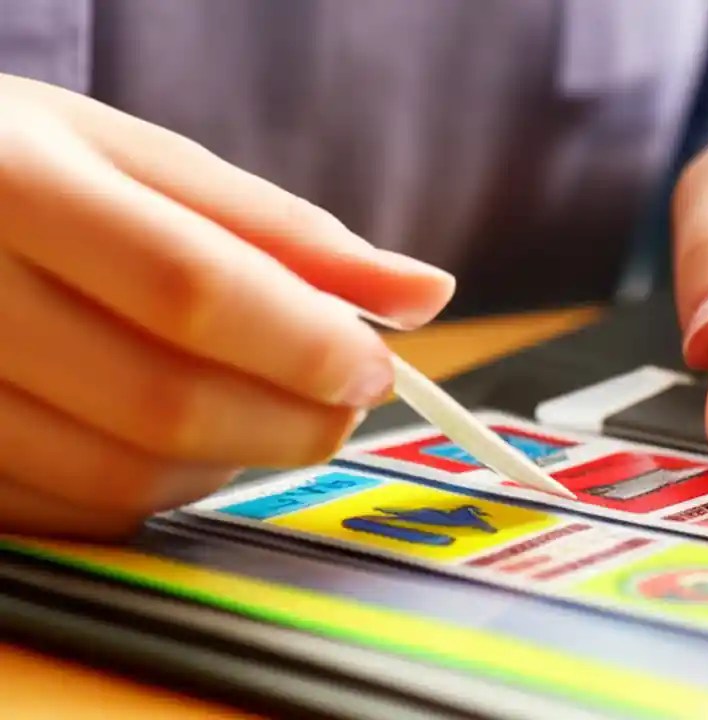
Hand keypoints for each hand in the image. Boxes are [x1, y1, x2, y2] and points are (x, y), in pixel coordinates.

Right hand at [0, 75, 453, 537]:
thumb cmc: (21, 167)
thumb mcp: (145, 163)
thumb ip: (288, 233)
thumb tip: (425, 294)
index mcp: (17, 185)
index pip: (190, 290)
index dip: (303, 342)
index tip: (374, 364)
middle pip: (163, 403)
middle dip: (291, 419)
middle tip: (341, 399)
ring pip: (123, 477)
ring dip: (235, 461)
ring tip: (263, 406)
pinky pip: (77, 512)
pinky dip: (161, 489)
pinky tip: (180, 437)